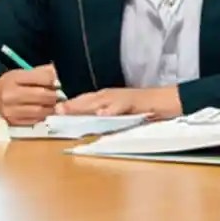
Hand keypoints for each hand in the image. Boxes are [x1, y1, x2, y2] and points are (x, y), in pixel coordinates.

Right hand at [0, 64, 60, 125]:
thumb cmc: (7, 84)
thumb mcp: (20, 73)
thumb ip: (39, 72)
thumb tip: (57, 76)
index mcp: (14, 78)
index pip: (42, 78)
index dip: (53, 81)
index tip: (56, 83)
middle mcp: (11, 94)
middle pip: (42, 95)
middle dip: (54, 96)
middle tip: (57, 96)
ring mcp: (11, 110)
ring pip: (40, 111)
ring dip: (50, 108)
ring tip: (51, 105)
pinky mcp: (12, 122)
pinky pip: (34, 121)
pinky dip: (41, 117)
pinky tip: (42, 112)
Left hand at [56, 87, 179, 119]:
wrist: (166, 101)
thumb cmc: (142, 109)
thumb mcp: (120, 113)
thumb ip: (105, 117)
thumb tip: (89, 124)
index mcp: (107, 98)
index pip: (84, 101)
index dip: (70, 106)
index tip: (53, 111)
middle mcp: (111, 95)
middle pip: (87, 99)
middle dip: (71, 105)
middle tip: (55, 110)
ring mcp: (122, 97)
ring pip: (100, 100)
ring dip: (84, 105)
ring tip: (70, 109)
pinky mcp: (135, 101)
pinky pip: (121, 105)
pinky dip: (111, 109)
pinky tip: (102, 114)